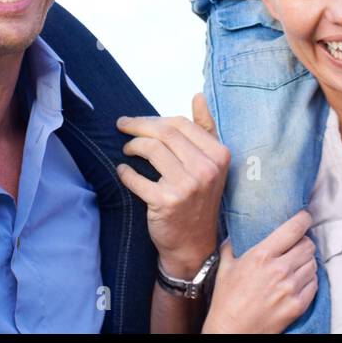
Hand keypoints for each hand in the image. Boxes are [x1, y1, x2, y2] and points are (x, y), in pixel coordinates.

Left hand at [116, 94, 228, 277]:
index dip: (154, 120)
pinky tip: (123, 171)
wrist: (194, 245)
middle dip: (138, 126)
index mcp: (218, 155)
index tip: (137, 121)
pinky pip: (137, 178)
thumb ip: (206, 129)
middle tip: (123, 127)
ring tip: (127, 150)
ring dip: (133, 146)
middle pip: (164, 133)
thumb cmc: (199, 199)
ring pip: (151, 150)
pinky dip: (126, 172)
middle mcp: (206, 169)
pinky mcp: (166, 203)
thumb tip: (198, 96)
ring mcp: (187, 186)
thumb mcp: (211, 164)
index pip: (180, 123)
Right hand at [202, 209, 317, 332]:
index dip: (303, 219)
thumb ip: (232, 245)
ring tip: (297, 264)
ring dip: (307, 262)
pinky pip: (314, 285)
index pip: (293, 229)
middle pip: (308, 245)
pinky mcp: (298, 306)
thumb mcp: (225, 266)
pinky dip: (310, 280)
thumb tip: (234, 233)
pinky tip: (299, 281)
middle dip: (305, 242)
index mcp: (262, 255)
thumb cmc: (226, 300)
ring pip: (313, 264)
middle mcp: (279, 270)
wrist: (232, 331)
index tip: (305, 216)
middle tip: (298, 245)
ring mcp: (290, 289)